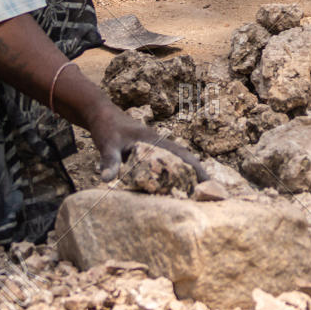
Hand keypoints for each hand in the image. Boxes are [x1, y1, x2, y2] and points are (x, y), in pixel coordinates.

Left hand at [87, 104, 208, 182]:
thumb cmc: (106, 128)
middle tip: (210, 196)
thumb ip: (109, 161)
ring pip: (178, 161)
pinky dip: (176, 173)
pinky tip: (175, 186)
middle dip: (199, 175)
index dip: (197, 169)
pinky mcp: (149, 151)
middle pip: (186, 160)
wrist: (100, 113)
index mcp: (155, 141)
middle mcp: (159, 143)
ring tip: (198, 194)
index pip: (183, 156)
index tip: (209, 184)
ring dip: (189, 175)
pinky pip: (168, 163)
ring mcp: (155, 147)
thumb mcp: (107, 144)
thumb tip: (106, 180)